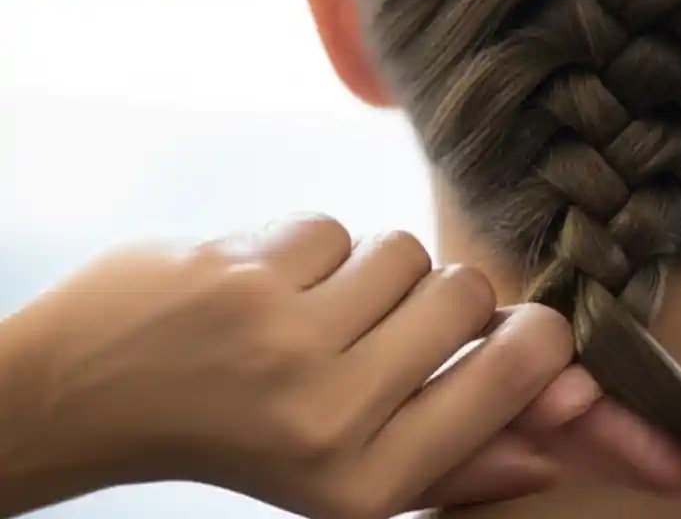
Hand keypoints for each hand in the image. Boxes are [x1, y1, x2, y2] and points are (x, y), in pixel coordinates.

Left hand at [0, 215, 600, 516]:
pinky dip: (313, 249)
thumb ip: (458, 454)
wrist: (93, 394)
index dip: (537, 339)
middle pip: (467, 297)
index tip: (529, 326)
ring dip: (374, 270)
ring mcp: (284, 338)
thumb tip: (561, 426)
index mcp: (370, 480)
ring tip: (320, 306)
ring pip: (405, 251)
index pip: (508, 379)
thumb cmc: (242, 435)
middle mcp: (332, 416)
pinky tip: (270, 285)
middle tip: (393, 318)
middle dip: (443, 295)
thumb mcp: (350, 475)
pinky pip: (339, 227)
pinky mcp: (245, 272)